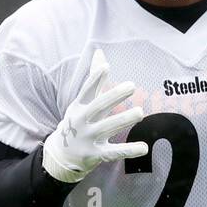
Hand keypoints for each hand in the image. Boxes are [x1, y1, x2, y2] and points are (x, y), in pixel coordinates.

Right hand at [42, 48, 147, 183]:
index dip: (95, 78)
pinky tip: (144, 147)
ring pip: (108, 127)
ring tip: (140, 112)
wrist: (61, 154)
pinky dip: (129, 150)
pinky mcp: (96, 154)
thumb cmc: (79, 121)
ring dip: (124, 119)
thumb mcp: (83, 102)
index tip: (106, 66)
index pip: (87, 90)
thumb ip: (94, 79)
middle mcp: (82, 121)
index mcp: (79, 106)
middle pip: (99, 107)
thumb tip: (100, 52)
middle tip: (132, 85)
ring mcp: (88, 138)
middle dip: (114, 96)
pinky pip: (114, 152)